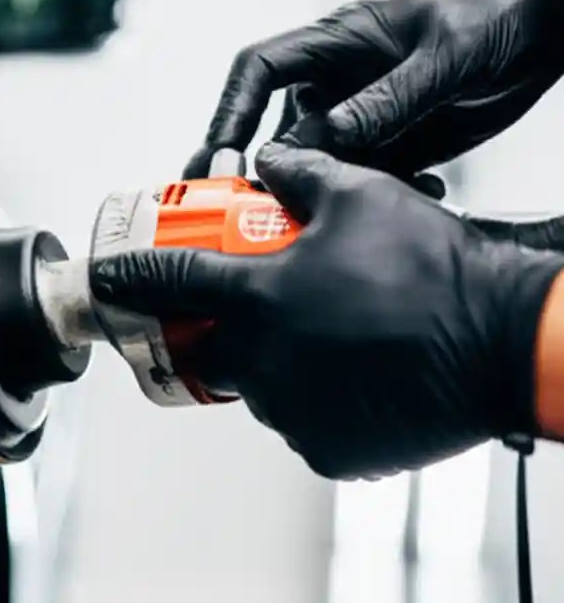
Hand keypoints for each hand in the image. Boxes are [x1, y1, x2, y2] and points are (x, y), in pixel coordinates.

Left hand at [93, 143, 563, 479]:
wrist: (503, 343)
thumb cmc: (434, 269)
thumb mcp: (360, 196)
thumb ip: (299, 176)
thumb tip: (269, 160)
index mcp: (257, 296)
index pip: (168, 281)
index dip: (128, 275)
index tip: (105, 277)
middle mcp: (262, 359)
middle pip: (208, 346)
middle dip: (214, 328)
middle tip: (247, 309)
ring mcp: (291, 410)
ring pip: (258, 386)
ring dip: (273, 361)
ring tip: (326, 335)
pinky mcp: (325, 448)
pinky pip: (300, 421)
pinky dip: (313, 399)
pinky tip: (351, 372)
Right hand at [186, 0, 563, 178]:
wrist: (546, 31)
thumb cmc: (492, 13)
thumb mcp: (443, 52)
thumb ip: (390, 95)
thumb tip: (332, 133)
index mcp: (335, 42)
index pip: (259, 70)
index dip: (232, 111)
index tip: (223, 156)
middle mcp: (337, 83)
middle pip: (271, 128)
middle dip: (247, 169)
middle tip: (227, 208)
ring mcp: (361, 118)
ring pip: (313, 164)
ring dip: (311, 194)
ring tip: (313, 221)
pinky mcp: (391, 147)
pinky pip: (360, 181)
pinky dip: (367, 199)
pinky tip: (400, 202)